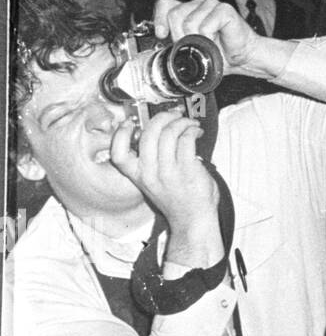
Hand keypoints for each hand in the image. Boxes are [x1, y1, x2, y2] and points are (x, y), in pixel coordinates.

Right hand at [109, 108, 220, 264]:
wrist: (193, 220)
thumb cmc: (178, 199)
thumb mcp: (154, 182)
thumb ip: (152, 161)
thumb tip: (160, 133)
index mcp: (138, 176)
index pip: (119, 155)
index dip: (120, 135)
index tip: (131, 122)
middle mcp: (150, 173)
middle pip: (148, 134)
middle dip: (163, 117)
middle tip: (174, 115)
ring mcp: (168, 171)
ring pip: (169, 133)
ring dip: (182, 122)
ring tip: (190, 124)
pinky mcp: (186, 169)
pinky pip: (186, 139)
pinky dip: (192, 130)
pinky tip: (196, 132)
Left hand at [151, 0, 289, 78]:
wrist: (243, 57)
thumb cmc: (220, 53)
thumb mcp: (190, 49)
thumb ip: (174, 42)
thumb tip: (159, 44)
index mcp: (188, 11)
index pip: (165, 4)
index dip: (159, 18)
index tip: (162, 35)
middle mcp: (198, 5)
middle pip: (174, 14)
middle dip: (179, 36)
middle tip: (193, 46)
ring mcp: (212, 5)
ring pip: (189, 21)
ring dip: (197, 40)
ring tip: (208, 45)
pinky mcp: (224, 10)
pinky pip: (206, 26)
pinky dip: (209, 39)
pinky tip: (217, 41)